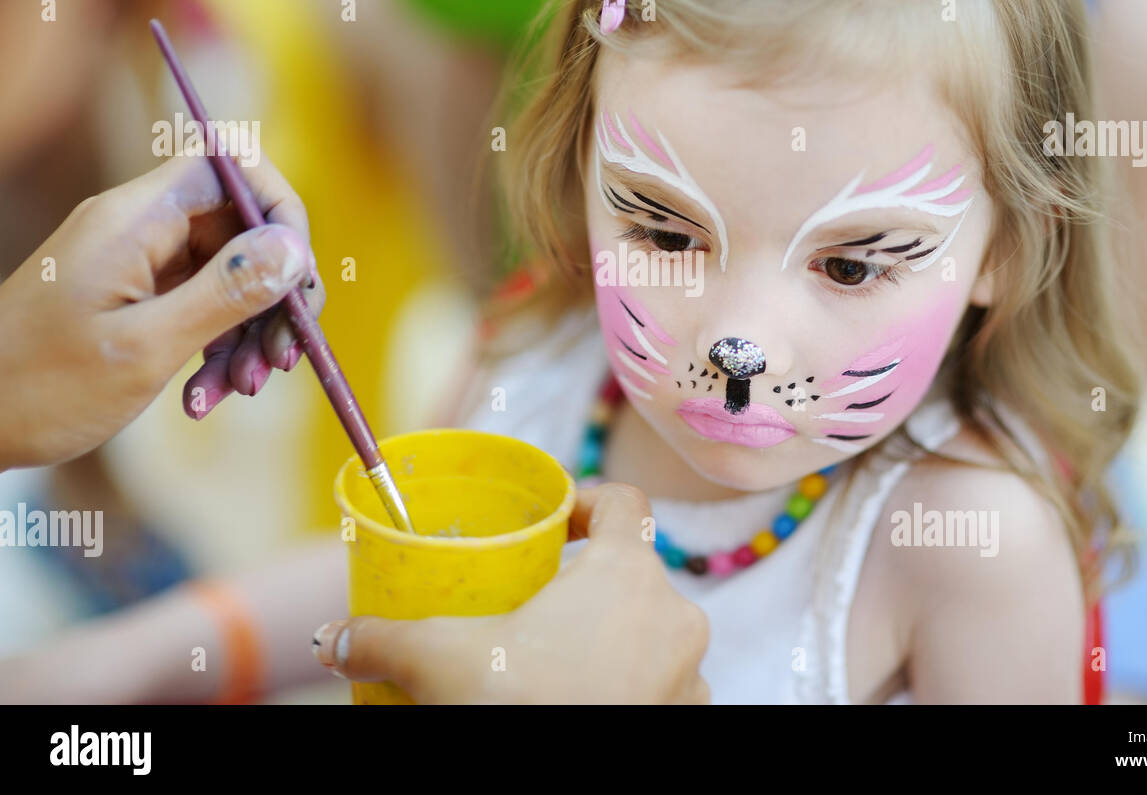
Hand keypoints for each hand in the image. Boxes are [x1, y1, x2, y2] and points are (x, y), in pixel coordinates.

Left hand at [0, 153, 324, 470]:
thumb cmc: (40, 387)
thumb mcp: (145, 348)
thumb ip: (225, 293)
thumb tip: (294, 248)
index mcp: (136, 219)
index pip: (232, 166)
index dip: (280, 211)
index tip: (297, 278)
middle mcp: (140, 227)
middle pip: (242, 228)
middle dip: (274, 293)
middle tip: (283, 358)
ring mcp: (139, 260)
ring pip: (230, 274)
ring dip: (249, 333)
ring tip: (238, 389)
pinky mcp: (137, 295)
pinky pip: (203, 306)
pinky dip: (218, 349)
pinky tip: (205, 396)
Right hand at [312, 484, 710, 703]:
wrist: (563, 785)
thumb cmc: (522, 704)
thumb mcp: (441, 661)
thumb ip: (386, 639)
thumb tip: (334, 639)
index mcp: (628, 571)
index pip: (625, 503)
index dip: (588, 503)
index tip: (554, 524)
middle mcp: (675, 613)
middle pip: (634, 572)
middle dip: (586, 587)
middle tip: (536, 605)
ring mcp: (689, 673)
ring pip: (651, 634)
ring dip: (611, 639)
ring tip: (554, 662)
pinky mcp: (683, 717)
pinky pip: (661, 686)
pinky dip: (626, 687)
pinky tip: (579, 700)